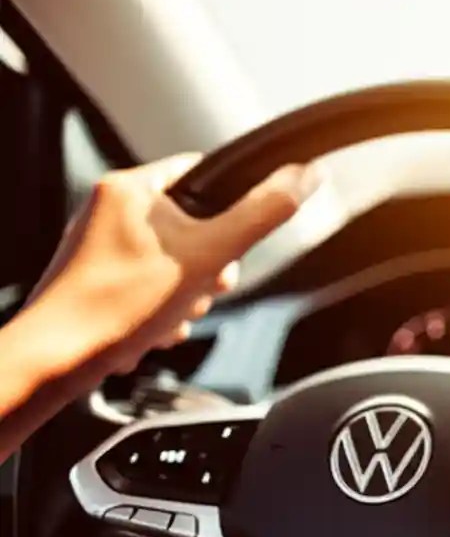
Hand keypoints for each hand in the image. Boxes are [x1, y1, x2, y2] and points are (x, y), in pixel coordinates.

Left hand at [28, 154, 316, 376]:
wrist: (58, 360)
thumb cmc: (117, 307)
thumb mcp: (209, 255)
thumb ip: (262, 213)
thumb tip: (304, 177)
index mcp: (130, 188)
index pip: (204, 176)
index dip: (232, 209)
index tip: (232, 242)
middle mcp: (109, 211)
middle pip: (193, 226)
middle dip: (208, 268)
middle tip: (199, 286)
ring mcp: (100, 247)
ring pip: (175, 262)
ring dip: (187, 294)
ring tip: (169, 312)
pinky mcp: (98, 281)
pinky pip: (150, 286)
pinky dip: (160, 310)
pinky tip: (153, 327)